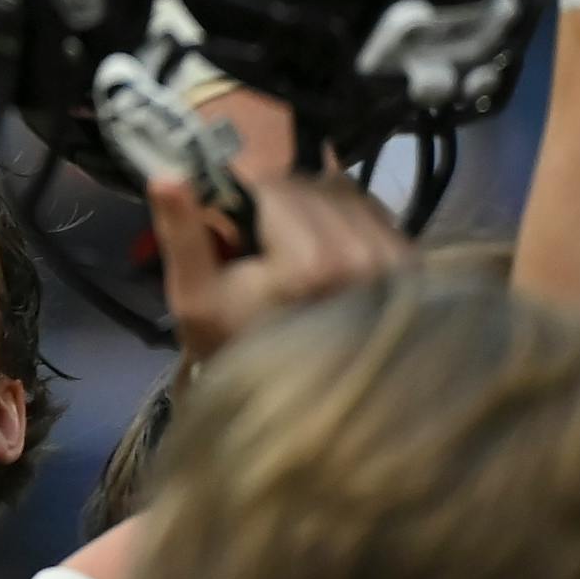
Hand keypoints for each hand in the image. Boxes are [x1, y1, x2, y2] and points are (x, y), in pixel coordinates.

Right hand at [149, 171, 406, 362]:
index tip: (234, 234)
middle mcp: (365, 257)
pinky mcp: (414, 266)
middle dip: (280, 205)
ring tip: (293, 250)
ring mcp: (396, 263)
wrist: (297, 403)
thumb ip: (181, 233)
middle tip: (261, 245)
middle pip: (311, 188)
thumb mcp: (195, 297)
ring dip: (314, 208)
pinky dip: (344, 220)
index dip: (245, 203)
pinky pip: (372, 211)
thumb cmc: (236, 348)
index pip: (274, 189)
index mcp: (311, 264)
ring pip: (342, 193)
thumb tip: (165, 175)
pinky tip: (327, 253)